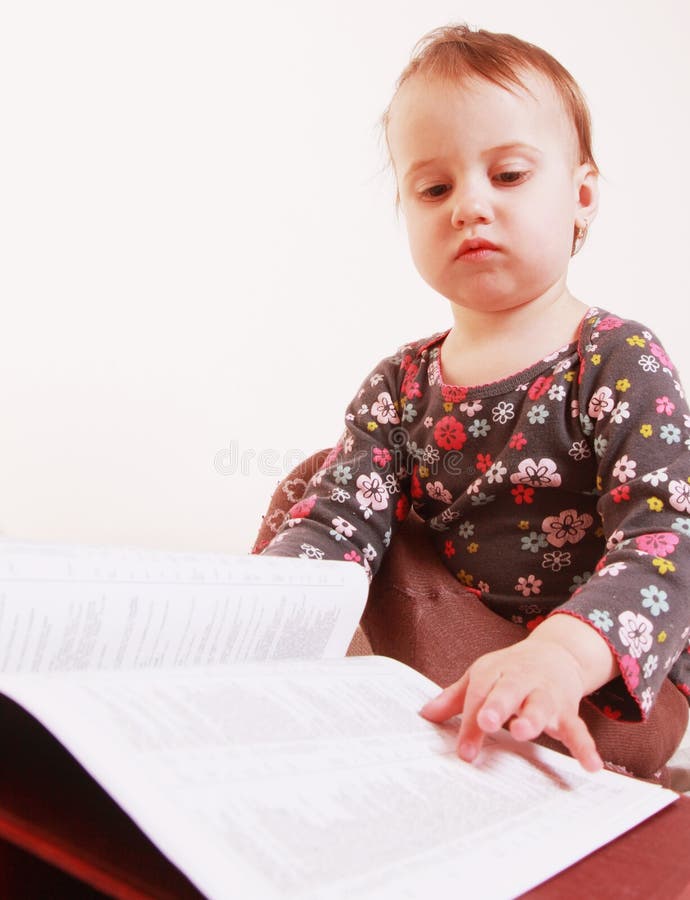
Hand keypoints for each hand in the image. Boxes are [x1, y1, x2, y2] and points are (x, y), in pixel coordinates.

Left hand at [420, 635, 604, 771]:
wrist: (556, 653)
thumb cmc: (510, 670)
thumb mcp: (481, 676)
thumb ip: (455, 697)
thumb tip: (425, 714)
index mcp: (495, 672)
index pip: (479, 695)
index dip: (470, 722)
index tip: (464, 752)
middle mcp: (521, 681)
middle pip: (509, 691)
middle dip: (498, 705)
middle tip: (487, 721)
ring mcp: (546, 695)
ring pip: (541, 705)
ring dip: (533, 718)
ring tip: (524, 732)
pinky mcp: (568, 710)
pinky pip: (578, 729)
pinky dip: (585, 746)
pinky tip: (591, 766)